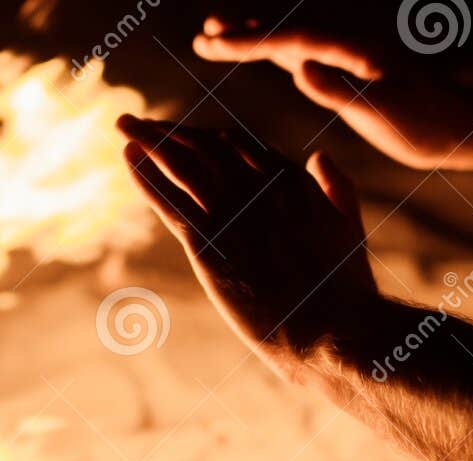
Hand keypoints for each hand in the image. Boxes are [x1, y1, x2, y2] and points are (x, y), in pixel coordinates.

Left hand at [116, 115, 376, 376]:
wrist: (332, 326)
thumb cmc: (344, 288)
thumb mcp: (347, 225)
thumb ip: (335, 185)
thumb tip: (317, 156)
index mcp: (289, 179)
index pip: (239, 143)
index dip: (208, 135)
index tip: (186, 133)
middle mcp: (256, 186)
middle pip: (204, 145)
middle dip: (171, 131)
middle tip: (142, 123)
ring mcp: (229, 212)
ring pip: (181, 164)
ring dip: (149, 140)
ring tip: (124, 124)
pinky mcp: (207, 243)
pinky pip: (168, 201)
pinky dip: (146, 177)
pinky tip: (128, 159)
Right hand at [194, 14, 472, 169]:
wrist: (466, 127)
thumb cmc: (428, 126)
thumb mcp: (384, 112)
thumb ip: (339, 90)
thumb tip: (299, 67)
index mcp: (356, 52)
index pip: (292, 41)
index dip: (249, 41)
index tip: (213, 43)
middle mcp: (352, 46)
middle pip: (288, 31)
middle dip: (244, 32)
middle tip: (203, 35)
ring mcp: (354, 55)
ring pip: (295, 39)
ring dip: (257, 37)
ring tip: (218, 36)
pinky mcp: (356, 68)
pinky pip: (309, 52)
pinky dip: (280, 50)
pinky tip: (269, 54)